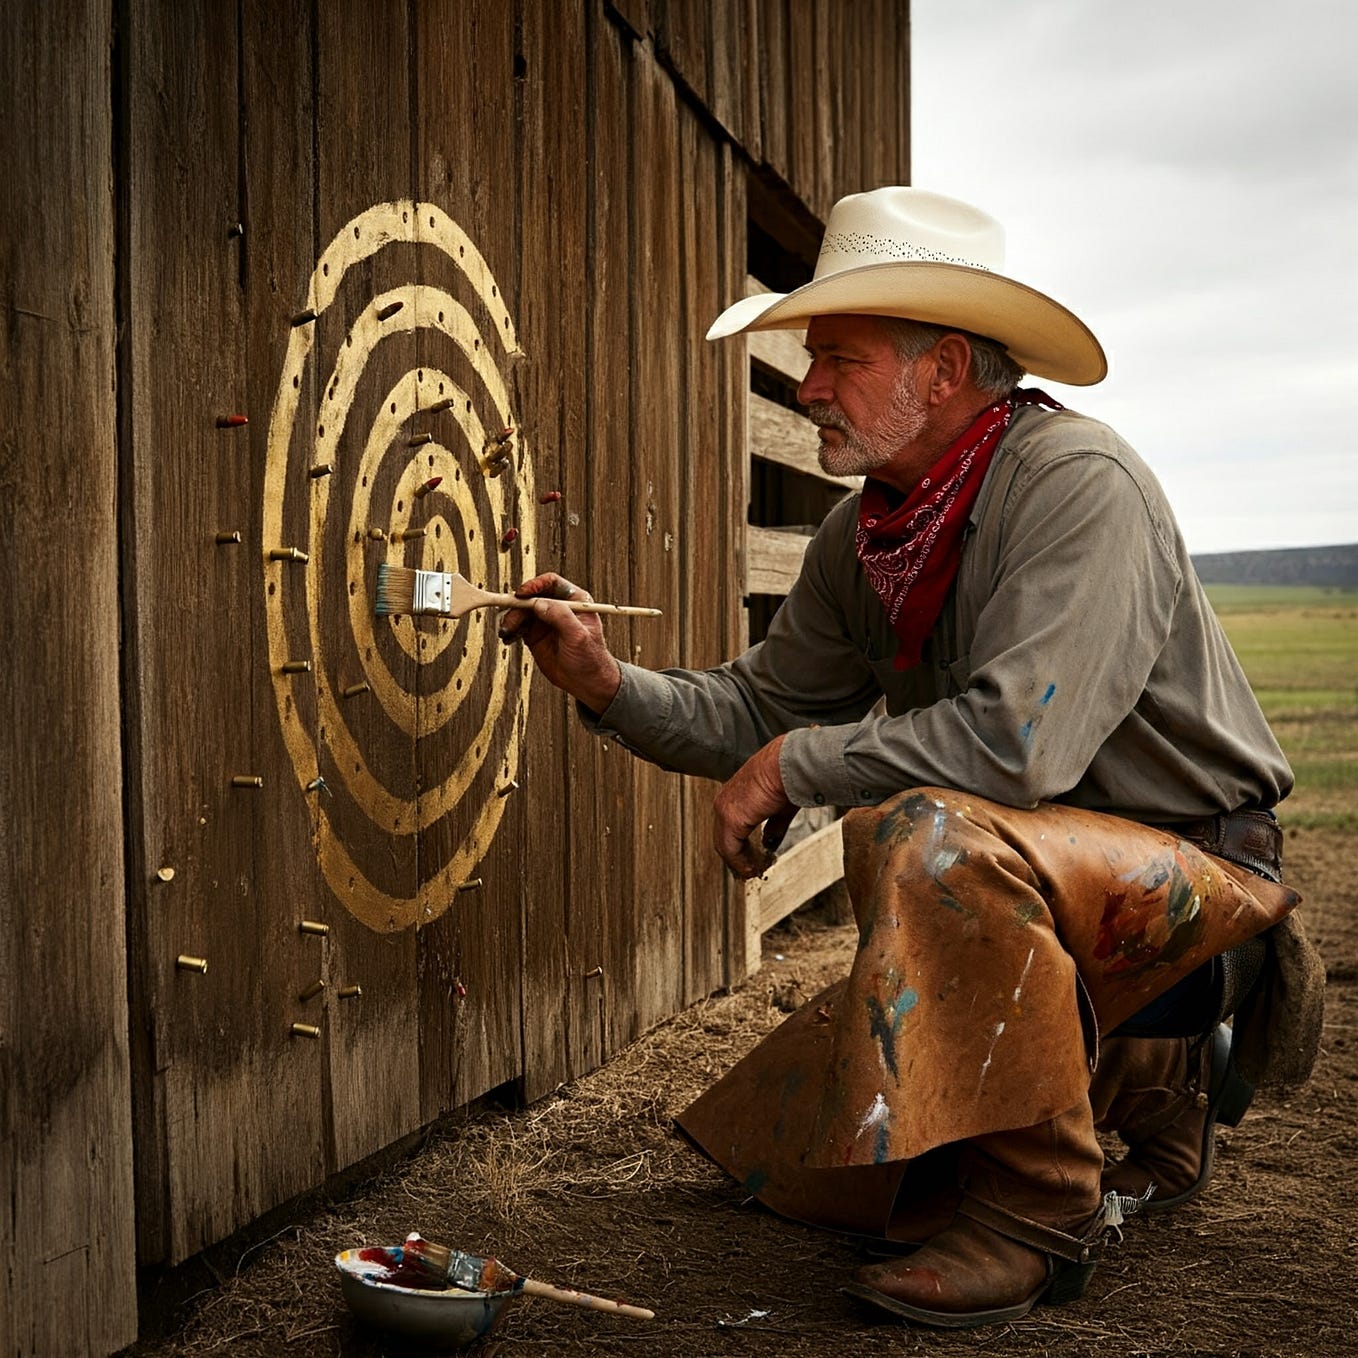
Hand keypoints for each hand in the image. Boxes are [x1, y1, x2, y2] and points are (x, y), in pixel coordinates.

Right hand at [498, 572, 621, 714]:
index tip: (522, 594)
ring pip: (522, 611)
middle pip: (531, 597)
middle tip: (509, 617)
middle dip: (517, 605)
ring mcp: (545, 621)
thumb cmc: (590, 658)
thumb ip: (561, 616)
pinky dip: (510, 631)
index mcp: (574, 601)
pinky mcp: (535, 635)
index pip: (551, 583)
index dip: (535, 585)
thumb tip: (539, 603)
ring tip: (507, 632)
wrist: (586, 682)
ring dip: (511, 619)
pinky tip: (508, 638)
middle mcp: (558, 608)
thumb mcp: (578, 636)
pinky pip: (518, 627)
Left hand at [712, 735, 796, 879]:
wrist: (789, 765)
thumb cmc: (788, 778)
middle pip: (723, 838)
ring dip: (739, 862)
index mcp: (734, 795)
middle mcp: (724, 801)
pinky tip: (752, 869)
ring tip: (753, 872)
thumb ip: (772, 827)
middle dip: (737, 858)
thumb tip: (769, 844)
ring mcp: (724, 809)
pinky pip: (730, 848)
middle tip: (750, 871)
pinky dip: (740, 862)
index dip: (739, 846)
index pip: (729, 827)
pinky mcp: (730, 818)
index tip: (751, 860)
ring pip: (724, 845)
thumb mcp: (779, 808)